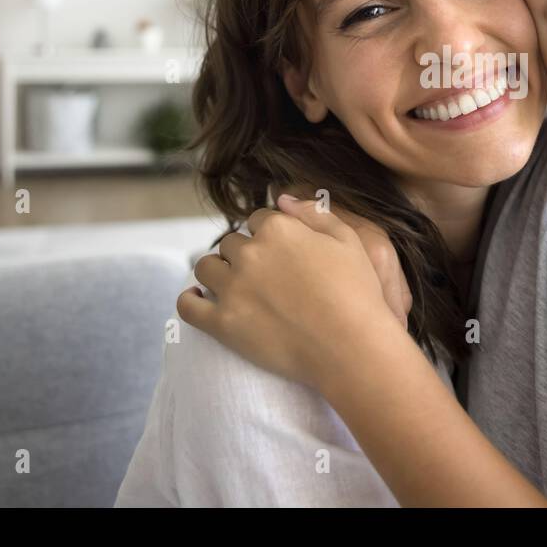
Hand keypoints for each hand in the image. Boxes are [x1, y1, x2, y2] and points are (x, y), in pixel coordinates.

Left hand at [178, 195, 404, 390]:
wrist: (351, 349)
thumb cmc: (357, 294)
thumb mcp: (348, 239)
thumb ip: (314, 212)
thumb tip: (282, 198)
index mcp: (279, 229)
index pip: (258, 220)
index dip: (268, 233)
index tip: (277, 251)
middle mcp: (249, 253)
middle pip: (231, 243)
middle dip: (243, 254)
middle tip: (260, 274)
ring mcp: (232, 289)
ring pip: (206, 268)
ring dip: (216, 272)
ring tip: (230, 284)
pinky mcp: (222, 324)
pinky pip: (188, 306)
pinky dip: (190, 300)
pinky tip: (198, 300)